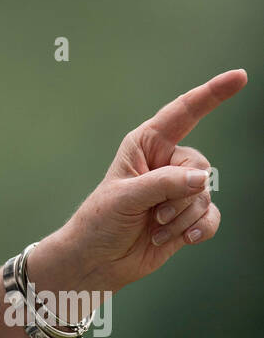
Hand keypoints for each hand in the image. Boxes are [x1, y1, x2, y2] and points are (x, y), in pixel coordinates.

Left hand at [61, 69, 246, 293]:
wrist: (97, 260)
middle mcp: (166, 162)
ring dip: (181, 217)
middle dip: (180, 194)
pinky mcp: (188, 216)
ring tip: (153, 227)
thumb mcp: (126, 197)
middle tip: (152, 213)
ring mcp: (179, 190)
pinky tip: (181, 239)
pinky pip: (211, 217)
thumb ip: (164, 184)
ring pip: (205, 195)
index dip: (212, 94)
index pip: (184, 113)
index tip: (239, 77)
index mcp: (146, 144)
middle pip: (200, 166)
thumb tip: (202, 178)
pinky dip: (197, 230)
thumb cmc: (100, 221)